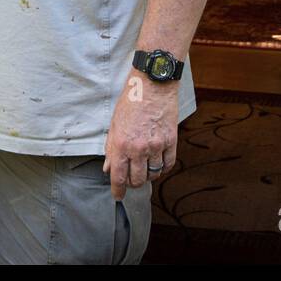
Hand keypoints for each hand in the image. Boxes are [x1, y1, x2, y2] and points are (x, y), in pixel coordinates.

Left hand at [102, 76, 178, 199]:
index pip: (119, 177)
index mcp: (122, 144)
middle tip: (131, 179)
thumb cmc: (131, 101)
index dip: (118, 191)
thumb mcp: (114, 124)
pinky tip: (158, 164)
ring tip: (145, 169)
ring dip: (148, 176)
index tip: (118, 196)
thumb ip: (111, 149)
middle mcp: (139, 148)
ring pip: (153, 174)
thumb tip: (108, 168)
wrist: (153, 84)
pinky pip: (168, 164)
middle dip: (133, 183)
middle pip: (137, 180)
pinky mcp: (171, 141)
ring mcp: (156, 145)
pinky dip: (163, 168)